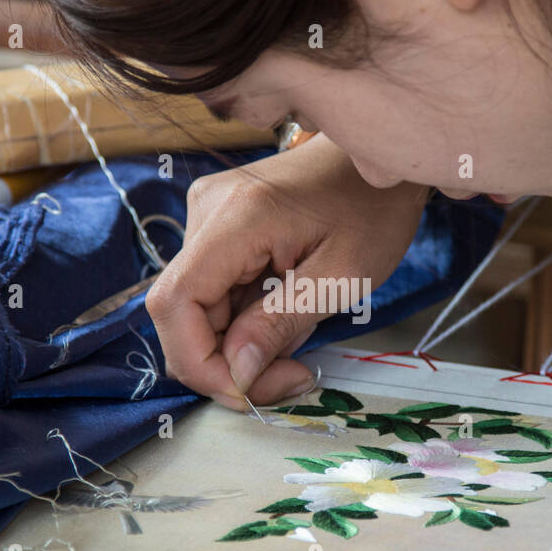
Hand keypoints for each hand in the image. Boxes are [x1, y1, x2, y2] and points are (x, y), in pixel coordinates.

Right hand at [146, 133, 428, 409]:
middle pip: (183, 312)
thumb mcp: (342, 276)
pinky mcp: (218, 227)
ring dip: (241, 343)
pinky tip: (288, 314)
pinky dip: (245, 320)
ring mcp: (208, 217)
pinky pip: (215, 291)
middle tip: (291, 378)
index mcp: (234, 218)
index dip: (199, 362)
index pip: (174, 304)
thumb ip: (282, 324)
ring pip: (199, 308)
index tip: (249, 390)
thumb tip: (237, 374)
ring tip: (300, 338)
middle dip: (228, 361)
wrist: (377, 159)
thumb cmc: (374, 208)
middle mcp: (206, 212)